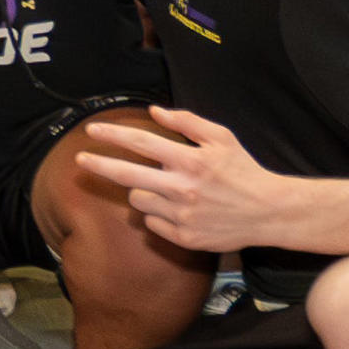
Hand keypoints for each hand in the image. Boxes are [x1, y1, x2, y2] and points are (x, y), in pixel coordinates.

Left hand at [69, 107, 297, 255]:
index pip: (141, 144)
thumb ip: (188, 122)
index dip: (112, 136)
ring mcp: (181, 216)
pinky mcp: (184, 238)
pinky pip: (152, 224)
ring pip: (138, 201)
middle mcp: (182, 189)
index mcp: (191, 161)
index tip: (92, 131)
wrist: (268, 212)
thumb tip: (155, 111)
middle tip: (80, 159)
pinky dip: (156, 215)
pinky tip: (174, 209)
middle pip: (127, 175)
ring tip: (162, 188)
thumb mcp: (222, 138)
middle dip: (99, 165)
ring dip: (141, 191)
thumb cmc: (243, 171)